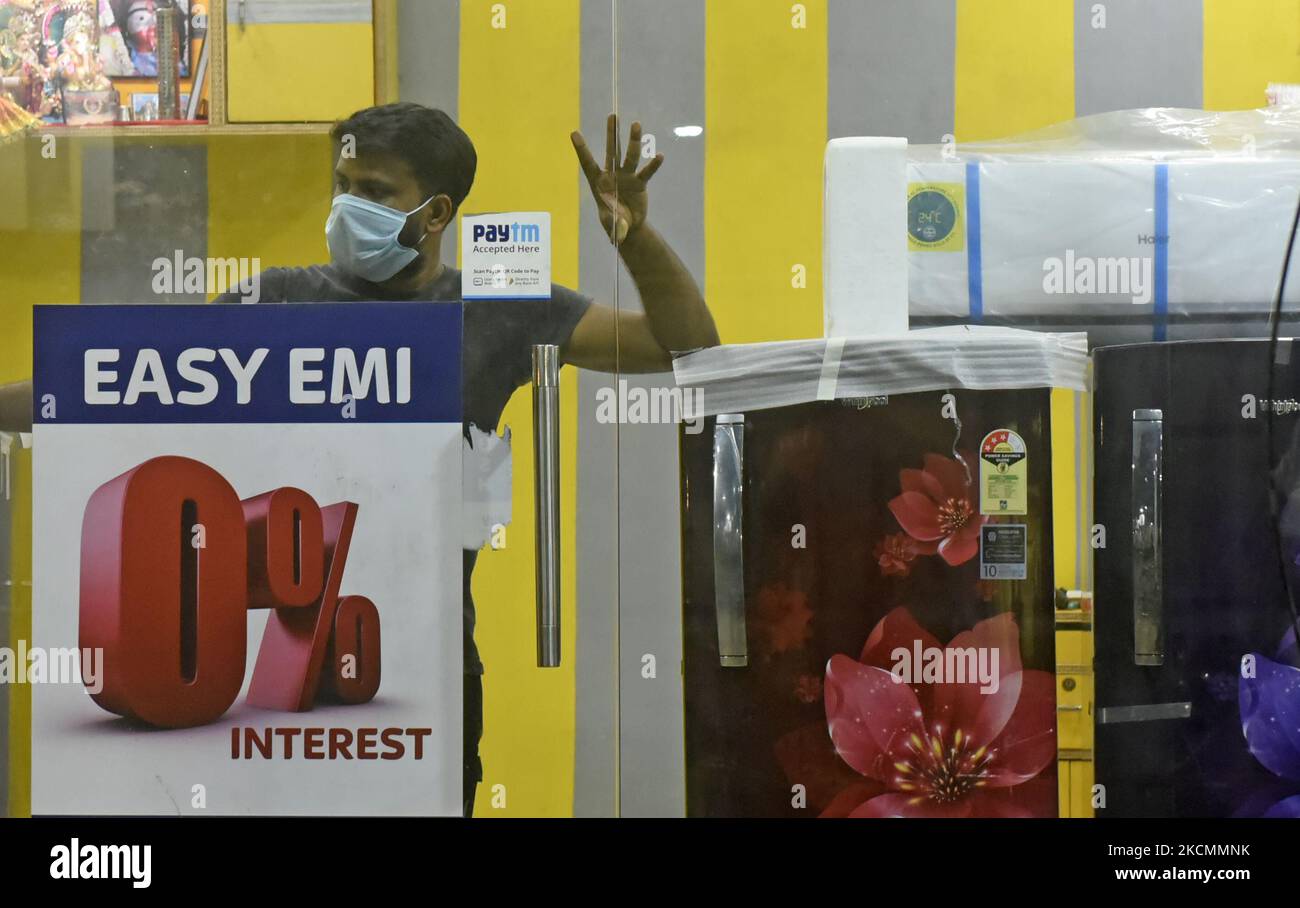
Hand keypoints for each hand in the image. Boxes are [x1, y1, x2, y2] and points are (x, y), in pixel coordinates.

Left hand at [571, 114, 663, 244]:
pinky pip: (647, 172)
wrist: (628, 226)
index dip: (581, 149)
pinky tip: (659, 156)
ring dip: (633, 141)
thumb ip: (614, 227)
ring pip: (630, 156)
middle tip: (612, 115)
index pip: (588, 163)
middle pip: (612, 151)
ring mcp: (627, 177)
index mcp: (598, 182)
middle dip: (612, 134)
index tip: (573, 133)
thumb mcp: (611, 226)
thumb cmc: (613, 223)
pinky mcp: (640, 183)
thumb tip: (620, 232)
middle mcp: (612, 175)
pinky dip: (653, 165)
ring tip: (636, 124)